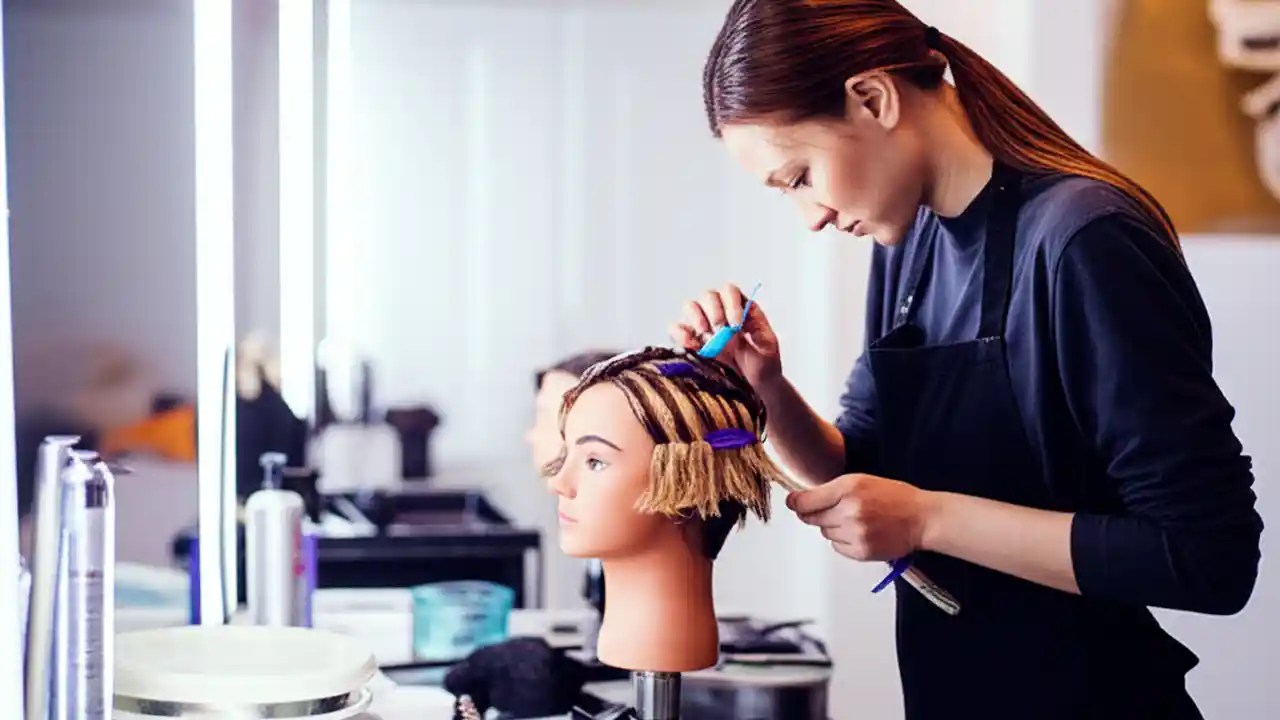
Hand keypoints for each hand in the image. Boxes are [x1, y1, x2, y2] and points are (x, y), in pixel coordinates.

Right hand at [668, 283, 781, 388]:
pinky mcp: (689, 342)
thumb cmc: (763, 365)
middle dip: (715, 312)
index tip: (736, 325)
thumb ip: (755, 328)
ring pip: (690, 306)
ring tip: (707, 339)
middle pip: (708, 295)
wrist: (755, 388)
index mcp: (740, 309)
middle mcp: (719, 313)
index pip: (729, 291)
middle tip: (722, 333)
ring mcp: (702, 326)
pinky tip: (692, 346)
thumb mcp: (767, 345)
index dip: (731, 304)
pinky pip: (676, 329)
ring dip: (697, 319)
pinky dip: (681, 335)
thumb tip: (738, 318)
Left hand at [787, 473, 933, 561]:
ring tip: (857, 521)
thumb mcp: (861, 481)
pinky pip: (837, 547)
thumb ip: (832, 490)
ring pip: (825, 533)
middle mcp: (849, 510)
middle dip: (818, 514)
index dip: (796, 502)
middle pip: (812, 519)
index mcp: (848, 488)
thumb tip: (802, 500)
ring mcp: (855, 533)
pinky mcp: (861, 551)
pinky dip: (844, 541)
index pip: (807, 500)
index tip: (793, 503)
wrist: (921, 518)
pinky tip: (861, 533)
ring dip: (834, 528)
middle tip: (836, 510)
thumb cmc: (895, 497)